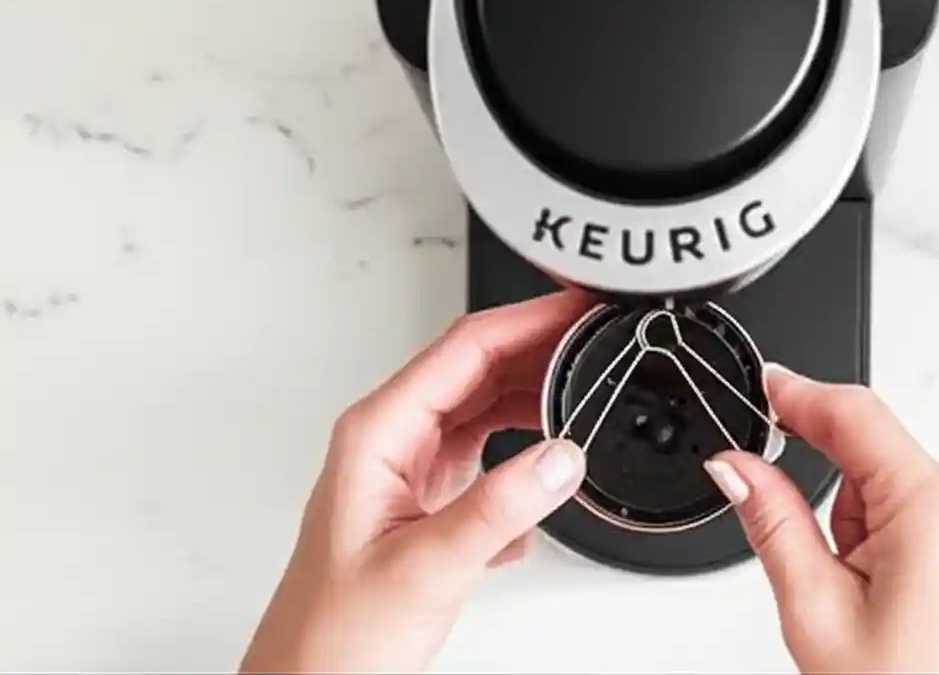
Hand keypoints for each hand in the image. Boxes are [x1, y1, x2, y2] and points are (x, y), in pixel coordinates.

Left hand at [241, 290, 591, 672]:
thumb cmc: (335, 633)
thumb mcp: (425, 566)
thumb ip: (496, 509)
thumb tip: (559, 457)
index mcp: (378, 433)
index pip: (464, 348)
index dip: (527, 320)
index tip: (577, 309)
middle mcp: (393, 441)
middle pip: (478, 368)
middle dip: (540, 352)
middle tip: (598, 344)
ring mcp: (411, 468)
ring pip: (484, 408)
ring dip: (535, 403)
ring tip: (586, 400)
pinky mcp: (429, 501)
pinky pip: (487, 454)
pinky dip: (524, 458)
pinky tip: (547, 479)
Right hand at [704, 365, 938, 672]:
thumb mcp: (817, 612)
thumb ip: (772, 522)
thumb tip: (735, 465)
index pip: (859, 418)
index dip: (802, 395)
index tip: (766, 386)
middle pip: (880, 460)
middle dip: (837, 502)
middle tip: (828, 574)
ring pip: (902, 495)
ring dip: (867, 532)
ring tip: (870, 610)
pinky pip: (934, 523)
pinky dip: (898, 548)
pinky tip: (894, 607)